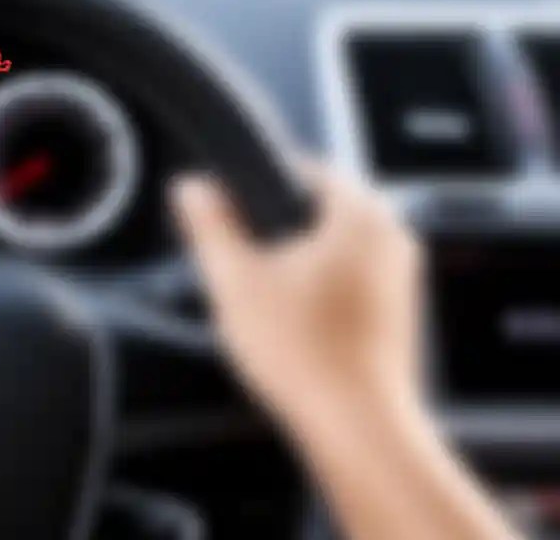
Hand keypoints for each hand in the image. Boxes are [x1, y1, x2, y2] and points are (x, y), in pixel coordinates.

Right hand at [174, 168, 519, 539]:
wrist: (356, 425)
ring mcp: (402, 275)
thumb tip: (193, 187)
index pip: (305, 168)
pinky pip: (351, 281)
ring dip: (298, 263)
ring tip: (266, 303)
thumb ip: (209, 224)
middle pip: (318, 211)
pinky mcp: (399, 311)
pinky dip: (321, 292)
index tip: (230, 209)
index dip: (259, 185)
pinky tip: (293, 326)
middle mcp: (392, 234)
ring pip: (335, 247)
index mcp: (359, 212)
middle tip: (242, 266)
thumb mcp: (234, 279)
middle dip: (276, 231)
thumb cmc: (303, 354)